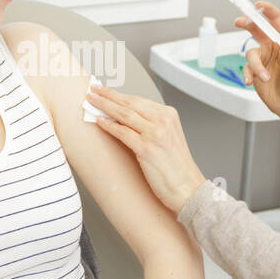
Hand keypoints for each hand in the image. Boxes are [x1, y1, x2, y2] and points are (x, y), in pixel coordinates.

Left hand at [86, 84, 205, 213]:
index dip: (118, 94)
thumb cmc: (176, 167)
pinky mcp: (146, 148)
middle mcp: (163, 121)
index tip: (105, 91)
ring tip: (92, 101)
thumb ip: (151, 125)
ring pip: (124, 114)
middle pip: (129, 103)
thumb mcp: (168, 137)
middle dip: (108, 95)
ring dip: (104, 106)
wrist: (187, 188)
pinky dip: (109, 126)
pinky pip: (122, 132)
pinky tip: (99, 121)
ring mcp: (155, 134)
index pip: (138, 100)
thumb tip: (124, 117)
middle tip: (93, 90)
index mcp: (169, 115)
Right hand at [235, 1, 279, 122]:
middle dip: (248, 23)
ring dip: (255, 66)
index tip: (258, 5)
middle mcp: (272, 47)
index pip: (275, 21)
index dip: (266, 11)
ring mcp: (262, 58)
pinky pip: (246, 68)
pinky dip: (247, 74)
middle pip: (257, 29)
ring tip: (263, 77)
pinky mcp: (254, 70)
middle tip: (240, 22)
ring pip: (250, 54)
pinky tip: (250, 82)